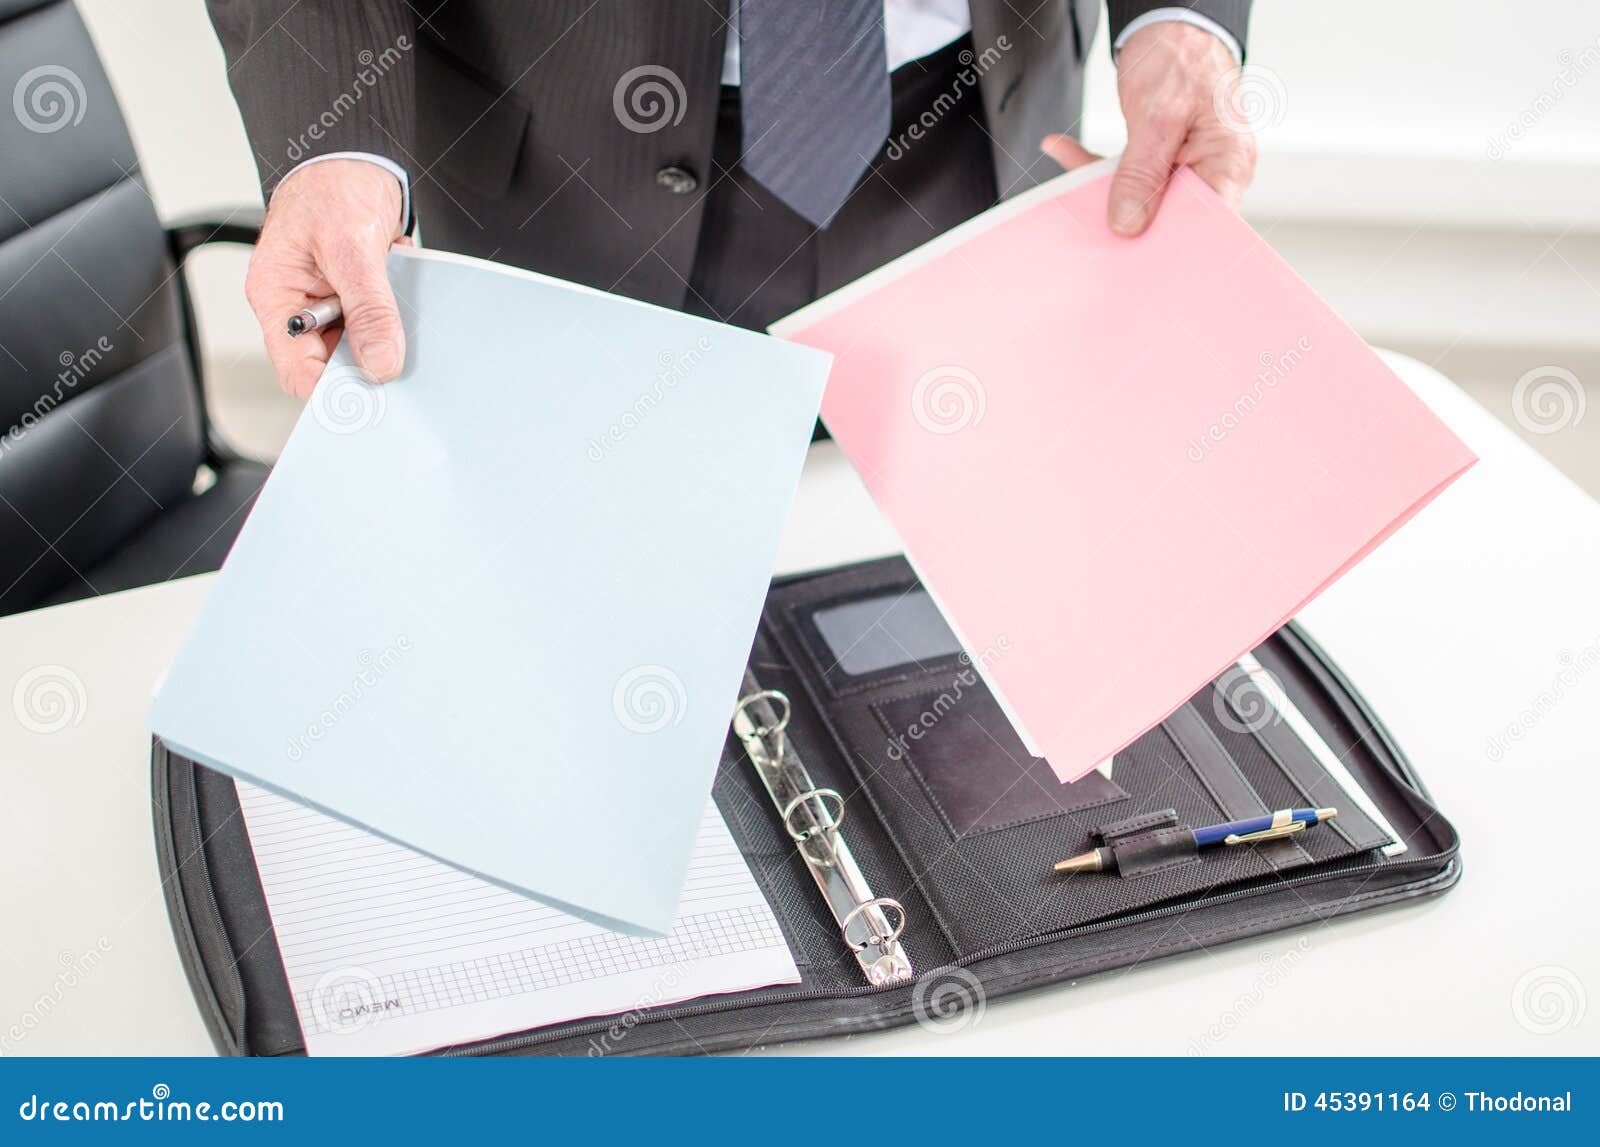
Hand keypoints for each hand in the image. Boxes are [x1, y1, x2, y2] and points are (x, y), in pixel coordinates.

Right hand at [244, 159, 407, 397]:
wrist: (355, 154)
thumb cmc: (333, 186)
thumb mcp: (351, 247)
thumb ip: (368, 308)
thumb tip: (380, 364)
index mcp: (277, 298)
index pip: (298, 371)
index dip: (333, 390)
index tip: (372, 393)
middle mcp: (300, 307)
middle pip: (333, 365)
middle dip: (367, 358)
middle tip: (398, 348)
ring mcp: (329, 304)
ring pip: (362, 346)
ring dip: (386, 330)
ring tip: (395, 295)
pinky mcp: (356, 297)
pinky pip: (380, 321)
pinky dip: (396, 311)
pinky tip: (401, 283)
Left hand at [1040, 21, 1255, 235]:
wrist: (1172, 20)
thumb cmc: (1181, 57)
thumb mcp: (1156, 116)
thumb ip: (1142, 174)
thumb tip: (1128, 225)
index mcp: (1228, 164)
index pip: (1205, 225)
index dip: (1170, 245)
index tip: (1131, 255)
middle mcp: (1212, 171)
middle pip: (1170, 218)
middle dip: (1128, 222)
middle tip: (1090, 229)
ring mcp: (1187, 167)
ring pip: (1143, 198)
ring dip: (1102, 191)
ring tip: (1068, 182)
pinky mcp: (1163, 160)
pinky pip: (1130, 175)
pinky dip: (1095, 165)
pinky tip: (1062, 149)